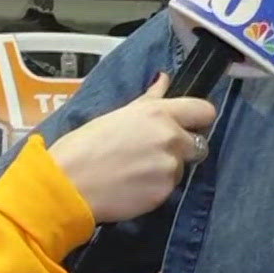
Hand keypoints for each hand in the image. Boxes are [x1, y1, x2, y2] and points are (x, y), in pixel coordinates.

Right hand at [50, 74, 215, 224]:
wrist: (69, 184)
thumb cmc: (85, 145)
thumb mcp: (118, 115)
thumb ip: (149, 99)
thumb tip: (164, 79)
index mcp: (158, 113)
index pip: (204, 111)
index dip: (198, 119)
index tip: (187, 125)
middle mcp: (170, 138)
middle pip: (199, 143)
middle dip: (182, 148)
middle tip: (155, 152)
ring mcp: (169, 168)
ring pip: (181, 167)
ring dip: (166, 169)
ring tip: (135, 171)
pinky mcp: (164, 193)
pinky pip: (168, 188)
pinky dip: (155, 187)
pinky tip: (132, 185)